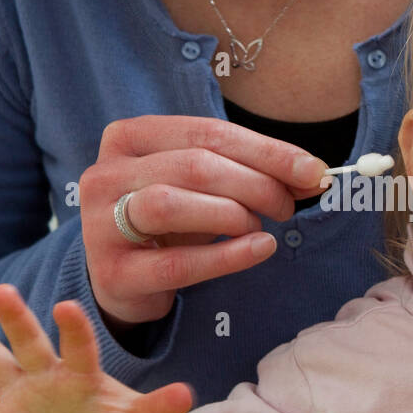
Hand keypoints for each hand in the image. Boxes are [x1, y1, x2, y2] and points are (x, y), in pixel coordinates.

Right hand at [0, 285, 193, 412]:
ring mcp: (23, 396)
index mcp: (82, 373)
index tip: (66, 307)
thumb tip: (188, 394)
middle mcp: (49, 376)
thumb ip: (157, 407)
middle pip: (30, 342)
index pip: (78, 345)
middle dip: (16, 318)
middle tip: (1, 290)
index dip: (73, 328)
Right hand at [80, 115, 328, 327]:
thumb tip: (312, 173)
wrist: (122, 280)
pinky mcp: (112, 273)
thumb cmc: (168, 224)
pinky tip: (260, 248)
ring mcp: (100, 224)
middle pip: (194, 166)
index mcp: (128, 137)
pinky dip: (227, 256)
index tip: (312, 169)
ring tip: (262, 225)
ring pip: (172, 204)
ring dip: (233, 213)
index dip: (266, 151)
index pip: (207, 133)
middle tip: (287, 205)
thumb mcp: (202, 188)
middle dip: (256, 183)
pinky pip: (177, 262)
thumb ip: (249, 172)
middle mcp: (106, 174)